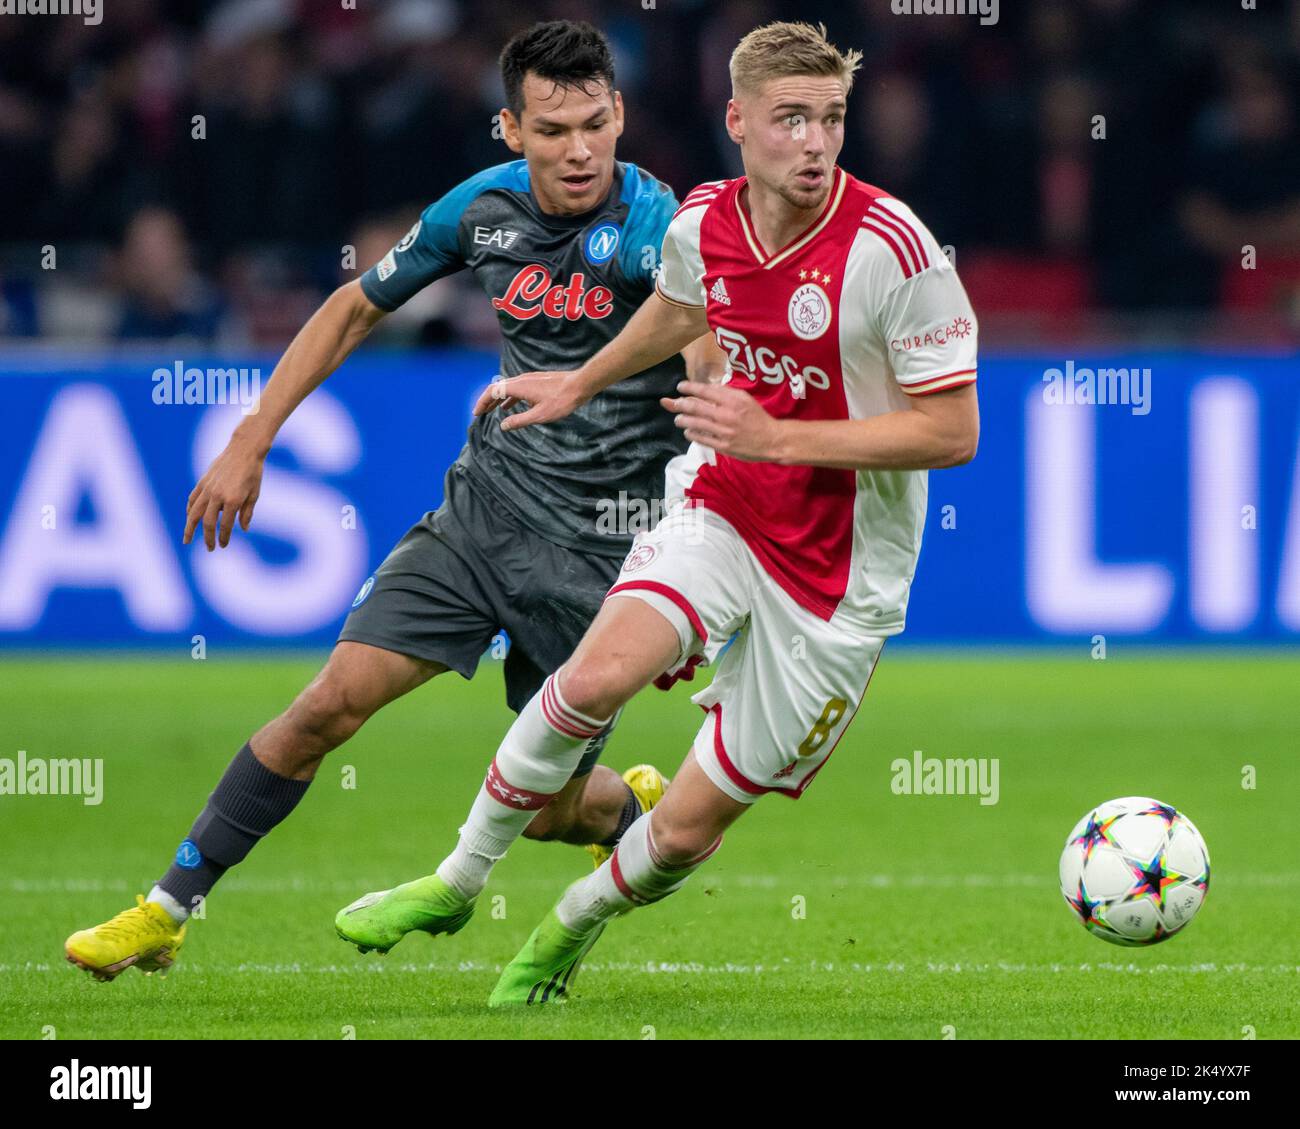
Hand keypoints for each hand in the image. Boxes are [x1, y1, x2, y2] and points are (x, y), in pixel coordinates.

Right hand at [183, 437, 265, 549]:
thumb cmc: (253, 473)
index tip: (222, 545)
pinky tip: (189, 518)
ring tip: (187, 539)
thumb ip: (247, 513)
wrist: (243, 450)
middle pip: (207, 522)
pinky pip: (192, 499)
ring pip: (194, 512)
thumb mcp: (254, 494)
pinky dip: (189, 510)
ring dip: (190, 527)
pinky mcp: (202, 482)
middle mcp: (217, 495)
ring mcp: (207, 488)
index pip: (225, 525)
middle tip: (210, 548)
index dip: (223, 537)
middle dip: (207, 537)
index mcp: (233, 500)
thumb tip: (243, 529)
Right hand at [471, 370, 591, 431]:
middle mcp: (521, 380)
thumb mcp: (539, 416)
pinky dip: (509, 398)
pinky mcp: (536, 381)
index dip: (482, 402)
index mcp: (519, 387)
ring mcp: (529, 379)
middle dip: (487, 401)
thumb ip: (519, 421)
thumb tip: (503, 426)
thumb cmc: (561, 401)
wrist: (579, 385)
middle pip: (497, 388)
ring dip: (498, 399)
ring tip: (492, 411)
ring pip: (507, 388)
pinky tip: (510, 407)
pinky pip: (517, 389)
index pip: (493, 391)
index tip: (476, 413)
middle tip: (479, 413)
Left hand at [661, 380, 785, 461]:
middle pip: (696, 407)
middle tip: (672, 403)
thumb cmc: (757, 417)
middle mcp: (727, 415)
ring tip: (678, 419)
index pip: (705, 391)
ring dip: (683, 420)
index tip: (680, 387)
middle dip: (680, 404)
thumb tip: (708, 388)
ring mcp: (724, 432)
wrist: (772, 440)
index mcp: (733, 401)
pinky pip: (702, 439)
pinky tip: (687, 431)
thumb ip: (727, 392)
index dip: (689, 388)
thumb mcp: (745, 399)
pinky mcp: (723, 446)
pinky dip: (692, 434)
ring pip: (696, 424)